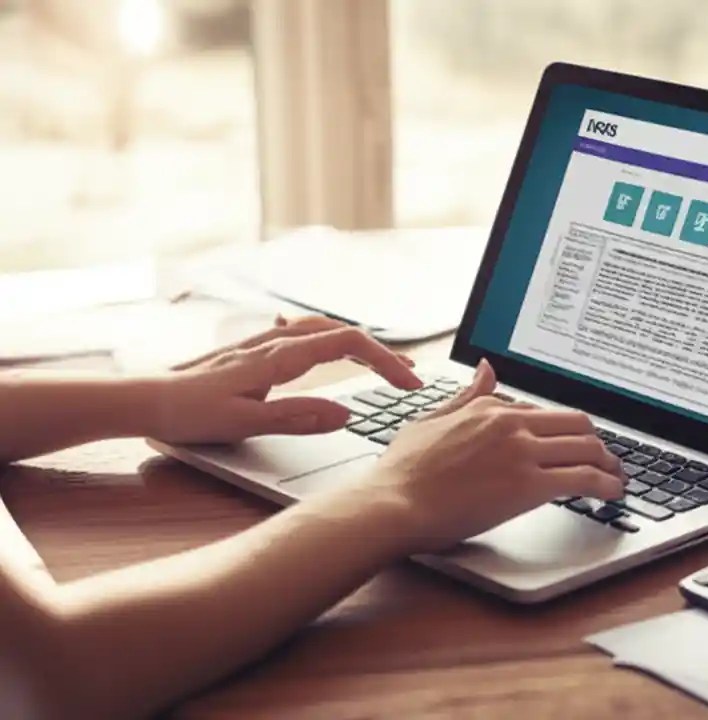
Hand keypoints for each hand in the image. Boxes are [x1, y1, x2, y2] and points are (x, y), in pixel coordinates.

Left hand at [149, 316, 420, 443]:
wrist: (142, 400)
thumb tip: (349, 414)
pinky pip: (303, 334)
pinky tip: (323, 346)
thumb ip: (300, 417)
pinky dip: (329, 339)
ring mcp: (264, 343)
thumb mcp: (246, 423)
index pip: (350, 344)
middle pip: (343, 333)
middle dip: (382, 353)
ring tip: (382, 363)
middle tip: (410, 378)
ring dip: (359, 344)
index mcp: (281, 356)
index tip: (411, 385)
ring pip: (324, 330)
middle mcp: (276, 342)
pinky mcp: (253, 351)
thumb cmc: (189, 414)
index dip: (387, 361)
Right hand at [369, 359, 624, 551]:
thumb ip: (465, 396)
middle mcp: (510, 423)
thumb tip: (487, 369)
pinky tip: (614, 494)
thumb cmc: (402, 472)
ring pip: (587, 447)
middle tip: (606, 461)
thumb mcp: (430, 420)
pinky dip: (607, 484)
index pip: (545, 413)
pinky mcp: (529, 485)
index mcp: (489, 408)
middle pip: (577, 423)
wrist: (392, 504)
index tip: (572, 447)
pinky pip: (584, 478)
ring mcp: (521, 452)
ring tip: (616, 479)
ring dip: (610, 464)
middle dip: (597, 442)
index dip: (564, 433)